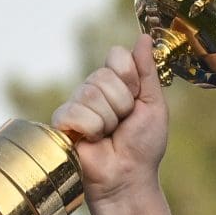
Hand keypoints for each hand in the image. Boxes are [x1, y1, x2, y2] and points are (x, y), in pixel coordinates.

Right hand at [52, 35, 168, 204]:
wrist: (129, 177)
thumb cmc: (143, 146)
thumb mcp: (154, 105)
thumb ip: (148, 72)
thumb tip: (144, 37)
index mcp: (115, 81)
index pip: (116, 56)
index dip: (130, 79)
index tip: (136, 101)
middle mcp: (93, 89)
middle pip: (104, 75)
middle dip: (122, 104)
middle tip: (123, 125)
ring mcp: (76, 104)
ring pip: (92, 94)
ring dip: (109, 120)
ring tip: (109, 135)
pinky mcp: (61, 121)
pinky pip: (77, 112)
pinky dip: (92, 130)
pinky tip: (93, 141)